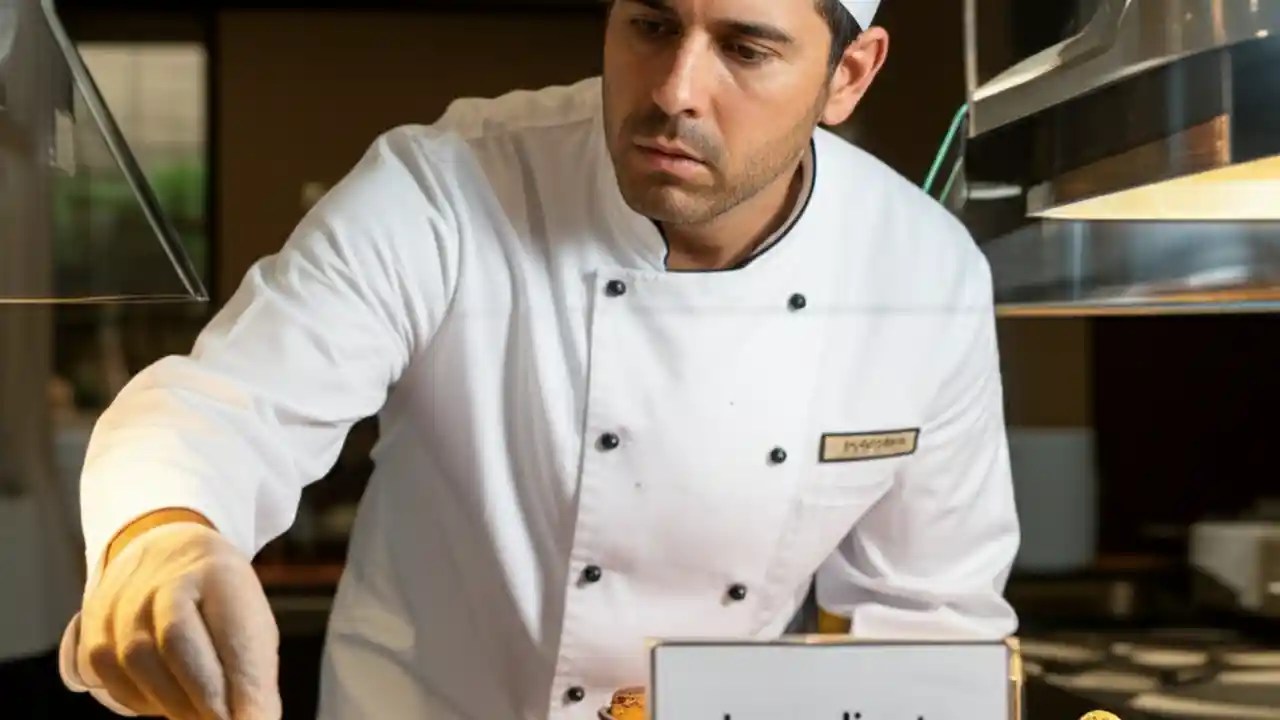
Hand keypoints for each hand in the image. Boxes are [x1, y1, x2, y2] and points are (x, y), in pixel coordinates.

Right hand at [68, 521, 281, 718]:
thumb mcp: (251, 629)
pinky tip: (161, 702)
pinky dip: (137, 699)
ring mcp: (123, 597)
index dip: (240, 688)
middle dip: (202, 700)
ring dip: (169, 703)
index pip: (229, 635)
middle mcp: (166, 578)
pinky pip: (106, 673)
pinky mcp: (93, 621)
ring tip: (197, 714)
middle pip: (176, 645)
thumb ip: (252, 679)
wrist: (169, 555)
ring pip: (135, 661)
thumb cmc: (221, 606)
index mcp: (219, 574)